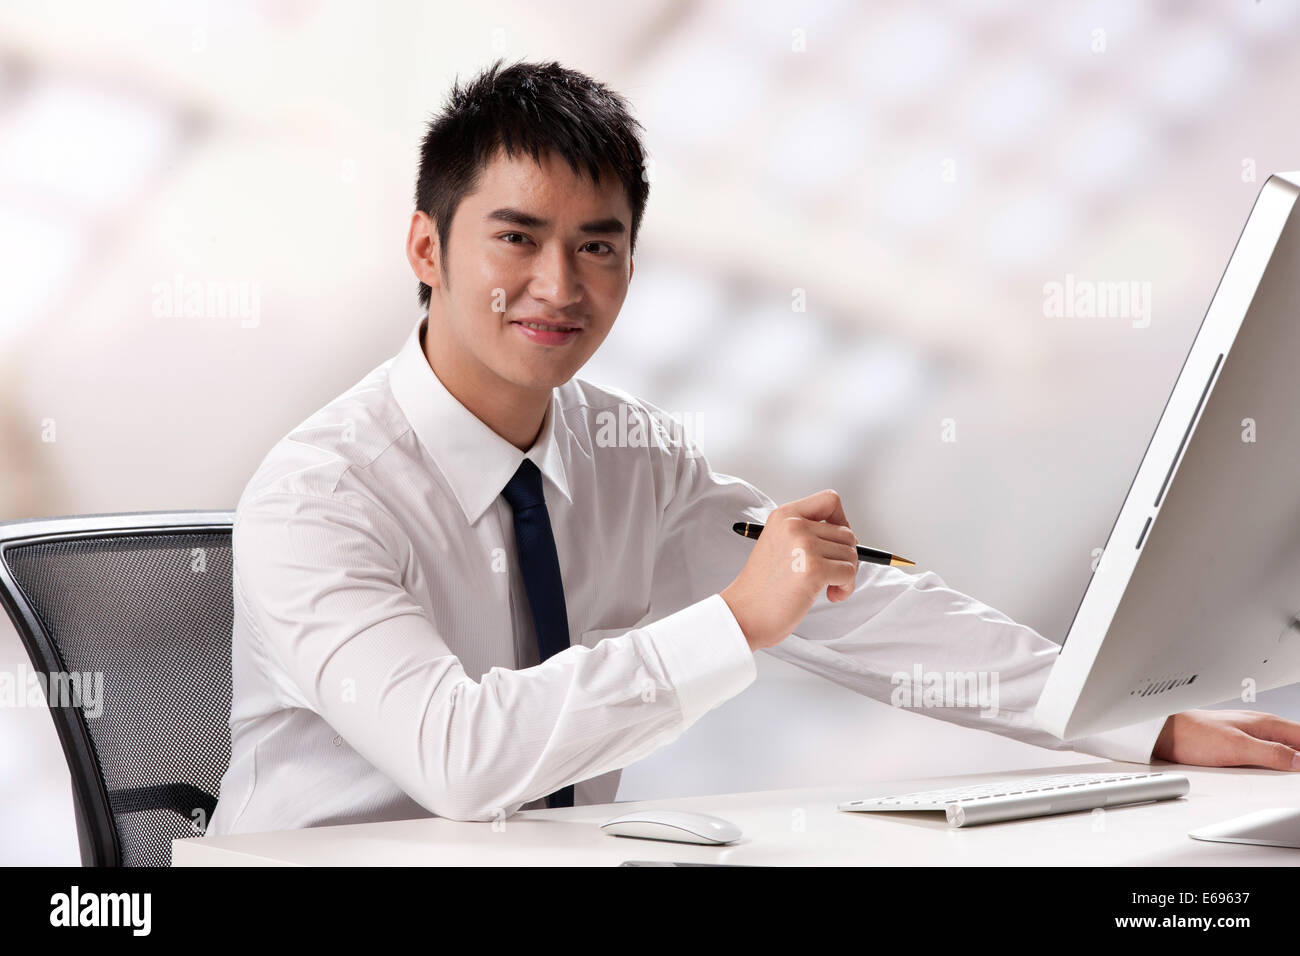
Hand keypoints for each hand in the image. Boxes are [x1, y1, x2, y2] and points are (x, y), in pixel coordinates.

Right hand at [720, 489, 859, 650]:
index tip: (834, 542)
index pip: (829, 500)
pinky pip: (849, 573)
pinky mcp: (814, 569)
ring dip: (846, 575)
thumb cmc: (763, 587)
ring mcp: (804, 546)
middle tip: (830, 574)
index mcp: (783, 516)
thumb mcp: (779, 544)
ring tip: (827, 587)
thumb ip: (807, 533)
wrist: (745, 614)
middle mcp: (793, 526)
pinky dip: (845, 587)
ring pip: (850, 554)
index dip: (841, 521)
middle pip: (846, 533)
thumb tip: (848, 538)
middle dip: (844, 557)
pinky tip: (830, 594)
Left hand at [1152, 709, 1299, 769]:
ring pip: (1284, 746)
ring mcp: (1251, 734)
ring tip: (1293, 769)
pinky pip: (1269, 750)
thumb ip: (1270, 753)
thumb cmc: (1194, 735)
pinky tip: (1277, 768)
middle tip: (1296, 774)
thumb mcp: (1236, 748)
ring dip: (1293, 758)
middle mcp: (1261, 726)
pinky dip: (1278, 760)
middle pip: (1297, 741)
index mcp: (1266, 724)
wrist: (1164, 733)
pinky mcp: (1240, 743)